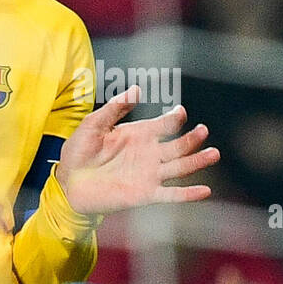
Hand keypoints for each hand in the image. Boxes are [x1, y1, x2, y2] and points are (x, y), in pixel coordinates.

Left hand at [55, 86, 218, 215]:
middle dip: (192, 138)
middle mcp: (149, 153)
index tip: (180, 113)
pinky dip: (188, 194)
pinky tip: (205, 191)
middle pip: (178, 145)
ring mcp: (149, 174)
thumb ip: (115, 108)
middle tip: (203, 130)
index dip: (173, 119)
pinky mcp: (145, 194)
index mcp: (139, 134)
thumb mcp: (93, 124)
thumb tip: (136, 89)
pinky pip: (171, 194)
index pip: (164, 125)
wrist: (68, 182)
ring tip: (213, 154)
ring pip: (180, 167)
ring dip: (197, 161)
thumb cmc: (79, 150)